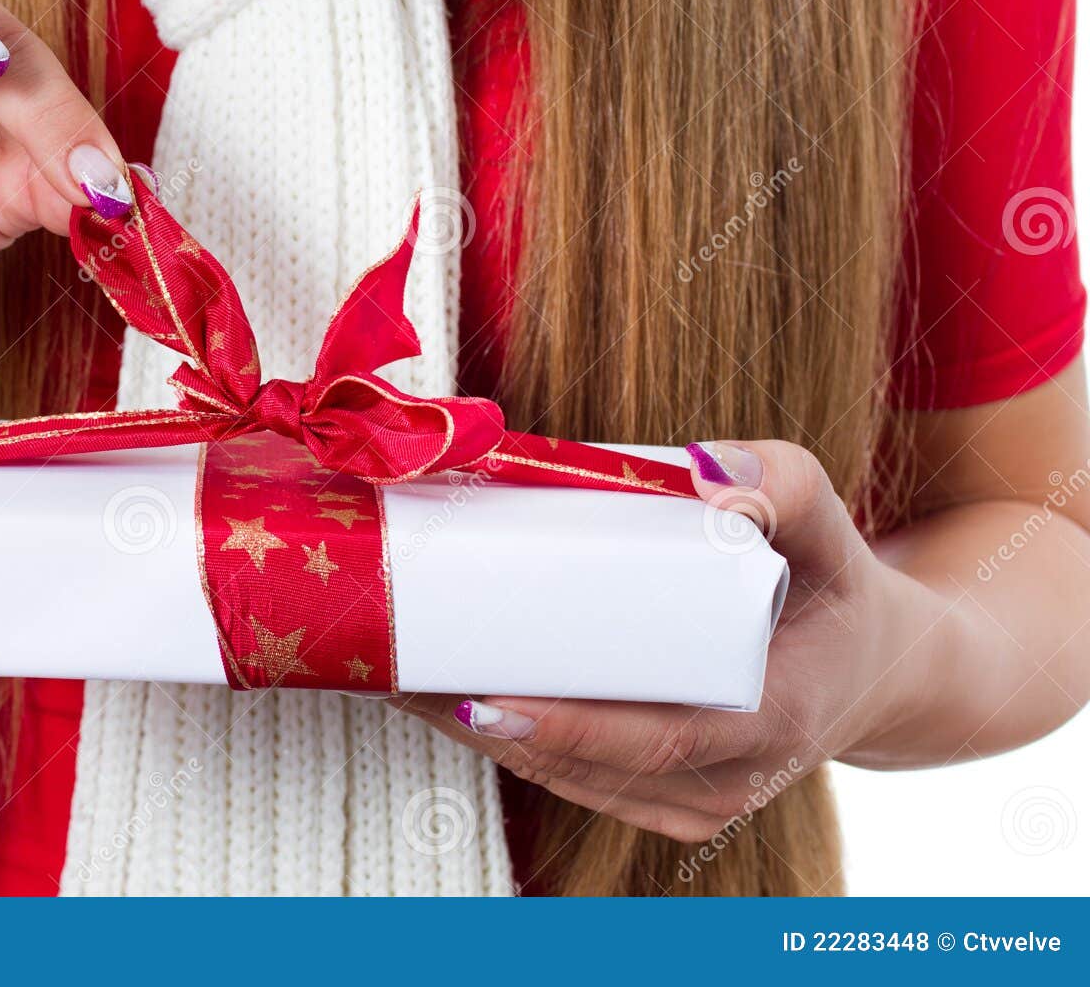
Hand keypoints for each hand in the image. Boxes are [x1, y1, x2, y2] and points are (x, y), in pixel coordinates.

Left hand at [401, 440, 929, 842]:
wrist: (874, 670)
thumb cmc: (838, 590)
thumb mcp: (832, 527)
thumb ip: (786, 484)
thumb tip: (705, 470)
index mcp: (769, 725)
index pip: (653, 740)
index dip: (565, 727)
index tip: (482, 699)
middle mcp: (726, 782)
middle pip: (584, 765)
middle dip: (481, 721)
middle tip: (399, 666)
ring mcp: (691, 801)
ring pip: (563, 778)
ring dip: (475, 733)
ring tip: (397, 672)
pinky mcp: (660, 799)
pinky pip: (571, 781)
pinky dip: (504, 744)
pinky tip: (440, 700)